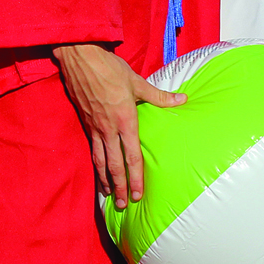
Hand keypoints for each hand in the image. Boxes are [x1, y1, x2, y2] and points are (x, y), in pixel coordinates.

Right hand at [58, 43, 185, 207]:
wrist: (81, 59)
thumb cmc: (111, 68)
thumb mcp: (138, 82)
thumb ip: (160, 96)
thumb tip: (183, 99)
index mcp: (125, 120)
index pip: (132, 156)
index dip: (136, 177)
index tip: (138, 194)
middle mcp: (109, 128)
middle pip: (114, 165)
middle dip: (120, 187)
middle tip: (124, 205)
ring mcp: (95, 127)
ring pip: (100, 161)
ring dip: (106, 181)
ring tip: (110, 197)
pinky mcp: (86, 123)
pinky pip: (92, 150)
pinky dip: (96, 165)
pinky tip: (99, 173)